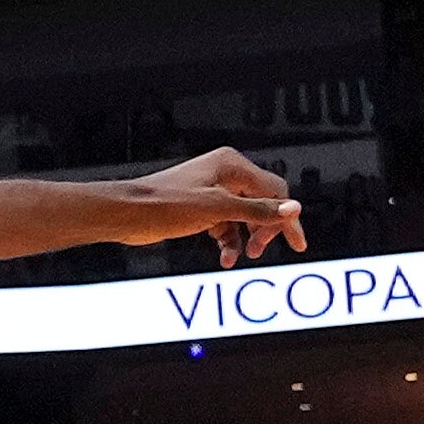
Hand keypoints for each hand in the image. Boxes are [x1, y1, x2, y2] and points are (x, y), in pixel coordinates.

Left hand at [119, 147, 304, 264]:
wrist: (126, 213)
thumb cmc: (164, 203)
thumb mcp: (216, 209)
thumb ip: (257, 210)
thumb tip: (294, 208)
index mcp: (232, 165)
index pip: (275, 191)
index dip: (286, 218)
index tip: (296, 244)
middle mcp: (224, 174)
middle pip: (263, 203)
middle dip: (265, 229)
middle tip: (260, 251)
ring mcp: (213, 191)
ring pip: (244, 217)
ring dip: (246, 238)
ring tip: (242, 256)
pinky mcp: (201, 208)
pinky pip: (226, 225)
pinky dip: (229, 241)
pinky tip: (226, 258)